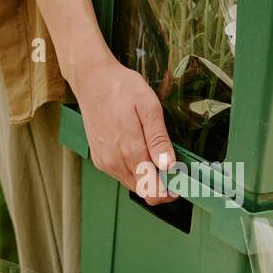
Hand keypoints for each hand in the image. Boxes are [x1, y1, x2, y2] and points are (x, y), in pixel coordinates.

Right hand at [67, 55, 177, 204]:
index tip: (180, 182)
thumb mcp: (148, 106)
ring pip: (133, 184)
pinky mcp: (99, 159)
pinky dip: (134, 171)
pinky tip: (140, 153)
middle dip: (161, 185)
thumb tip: (168, 165)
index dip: (169, 192)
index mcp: (130, 150)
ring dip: (148, 178)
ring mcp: (105, 162)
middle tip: (173, 167)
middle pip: (144, 191)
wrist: (92, 80)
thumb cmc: (121, 88)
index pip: (152, 190)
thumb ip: (158, 138)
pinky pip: (121, 175)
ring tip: (157, 157)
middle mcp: (115, 161)